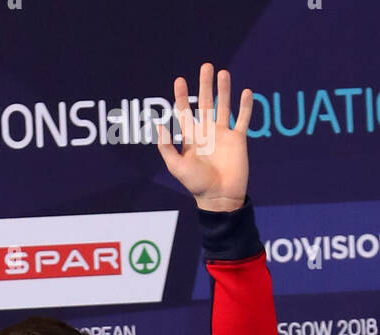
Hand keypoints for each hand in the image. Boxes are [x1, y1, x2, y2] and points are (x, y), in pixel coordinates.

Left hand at [156, 63, 252, 211]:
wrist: (219, 197)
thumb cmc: (196, 185)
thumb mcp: (176, 167)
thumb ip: (166, 147)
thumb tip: (159, 126)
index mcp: (191, 137)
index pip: (185, 112)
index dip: (182, 96)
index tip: (179, 80)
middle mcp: (207, 132)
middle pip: (206, 103)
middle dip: (205, 85)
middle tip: (206, 66)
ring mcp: (223, 134)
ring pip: (224, 106)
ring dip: (224, 89)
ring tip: (223, 73)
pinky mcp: (238, 139)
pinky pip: (243, 119)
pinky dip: (245, 106)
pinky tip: (246, 92)